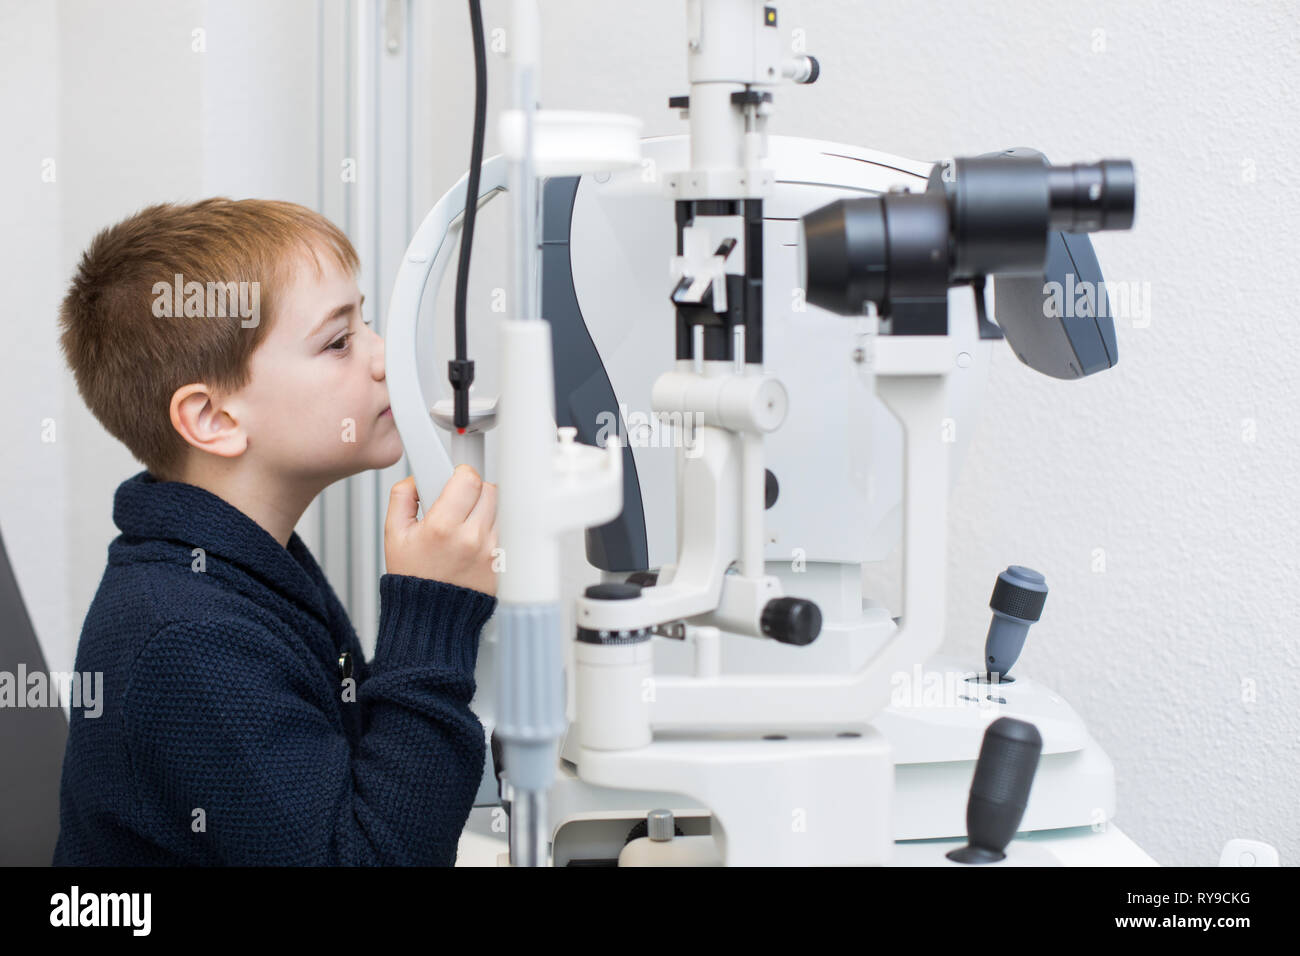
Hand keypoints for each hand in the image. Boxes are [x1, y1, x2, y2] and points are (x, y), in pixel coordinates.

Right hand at [384, 465, 497, 595]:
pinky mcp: (502, 561)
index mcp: (442, 528)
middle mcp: (471, 538)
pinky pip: (503, 531)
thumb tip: (416, 478)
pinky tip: (472, 542)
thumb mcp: (394, 536)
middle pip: (488, 489)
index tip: (451, 481)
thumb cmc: (413, 580)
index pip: (468, 478)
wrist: (432, 619)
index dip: (459, 474)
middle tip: (457, 504)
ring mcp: (490, 550)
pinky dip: (490, 530)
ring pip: (499, 509)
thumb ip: (402, 498)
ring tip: (463, 525)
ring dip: (483, 510)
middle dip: (472, 490)